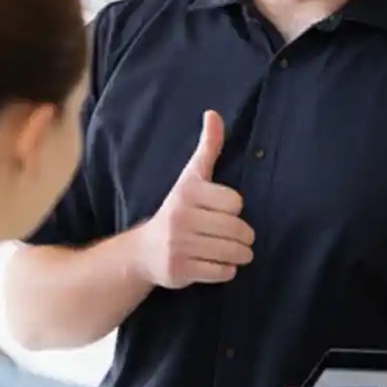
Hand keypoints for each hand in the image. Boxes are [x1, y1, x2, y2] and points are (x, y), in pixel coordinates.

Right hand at [135, 110, 254, 288]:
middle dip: (242, 236)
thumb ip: (207, 147)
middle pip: (238, 229)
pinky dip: (225, 270)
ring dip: (239, 255)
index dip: (233, 209)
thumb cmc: (177, 210)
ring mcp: (179, 246)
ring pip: (233, 253)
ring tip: (230, 251)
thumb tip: (213, 113)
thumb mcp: (190, 177)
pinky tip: (214, 264)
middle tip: (233, 236)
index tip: (221, 211)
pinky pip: (222, 273)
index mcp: (187, 192)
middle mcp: (181, 218)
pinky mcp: (180, 270)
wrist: (144, 251)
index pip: (236, 202)